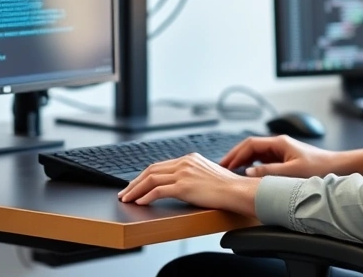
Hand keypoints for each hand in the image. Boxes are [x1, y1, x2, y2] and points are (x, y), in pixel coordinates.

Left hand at [117, 152, 259, 216]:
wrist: (238, 191)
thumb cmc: (227, 188)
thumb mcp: (207, 175)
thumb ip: (193, 176)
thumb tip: (182, 186)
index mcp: (190, 158)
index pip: (160, 165)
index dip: (144, 175)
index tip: (135, 184)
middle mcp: (185, 162)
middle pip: (151, 170)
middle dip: (135, 182)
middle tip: (124, 192)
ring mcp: (184, 173)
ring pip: (151, 179)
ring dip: (135, 190)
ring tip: (127, 199)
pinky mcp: (184, 186)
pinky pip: (158, 190)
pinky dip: (146, 197)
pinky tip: (140, 203)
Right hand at [220, 135, 362, 177]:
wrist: (337, 167)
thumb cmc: (319, 167)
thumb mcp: (291, 172)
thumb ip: (268, 171)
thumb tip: (249, 171)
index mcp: (279, 143)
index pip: (249, 144)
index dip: (234, 154)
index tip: (224, 164)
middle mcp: (279, 145)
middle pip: (250, 148)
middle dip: (235, 157)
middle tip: (221, 169)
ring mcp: (282, 152)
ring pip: (256, 155)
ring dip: (243, 162)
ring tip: (231, 173)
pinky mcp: (285, 160)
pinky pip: (264, 161)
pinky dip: (253, 166)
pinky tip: (248, 176)